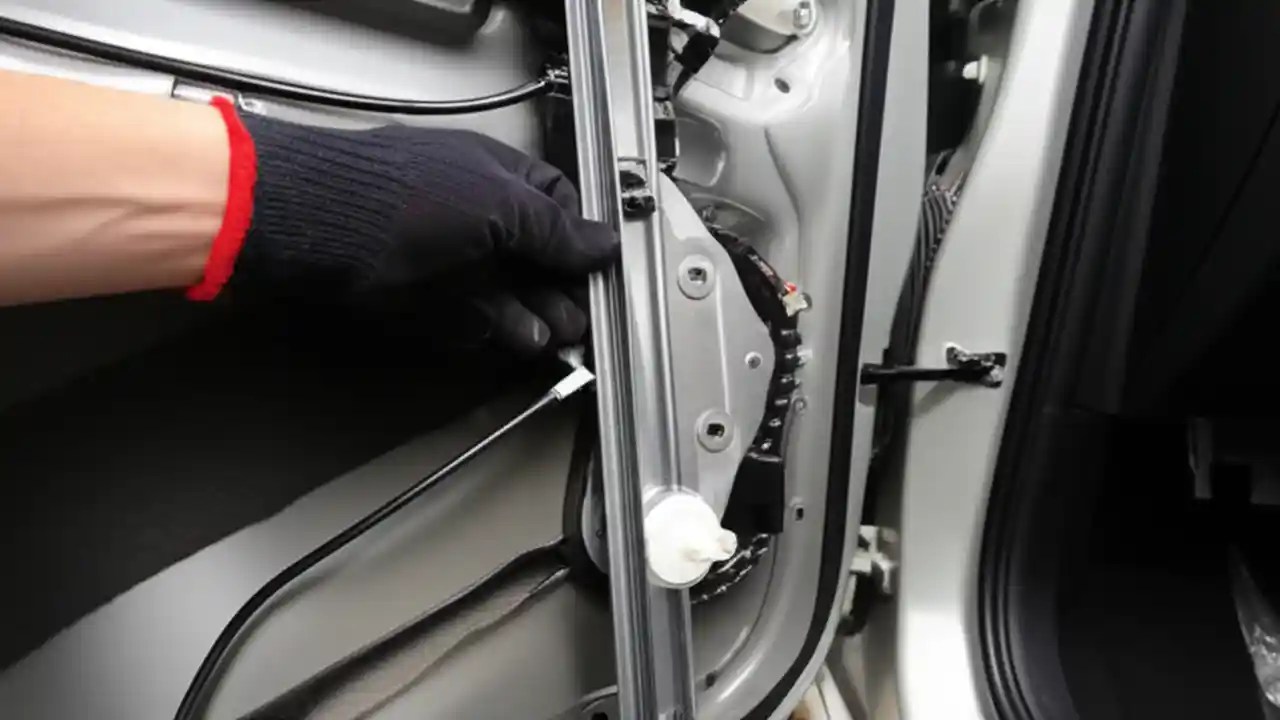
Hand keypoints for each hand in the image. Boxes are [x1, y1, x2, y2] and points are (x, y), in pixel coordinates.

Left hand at [228, 116, 616, 352]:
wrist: (322, 225)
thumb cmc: (406, 196)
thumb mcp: (504, 207)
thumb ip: (558, 231)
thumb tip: (604, 243)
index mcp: (495, 173)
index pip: (555, 202)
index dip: (578, 236)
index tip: (597, 269)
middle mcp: (472, 211)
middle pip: (533, 253)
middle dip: (562, 287)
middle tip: (584, 317)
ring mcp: (444, 254)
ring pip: (505, 290)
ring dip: (536, 314)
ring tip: (558, 335)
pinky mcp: (419, 294)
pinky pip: (470, 315)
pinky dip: (498, 329)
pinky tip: (519, 339)